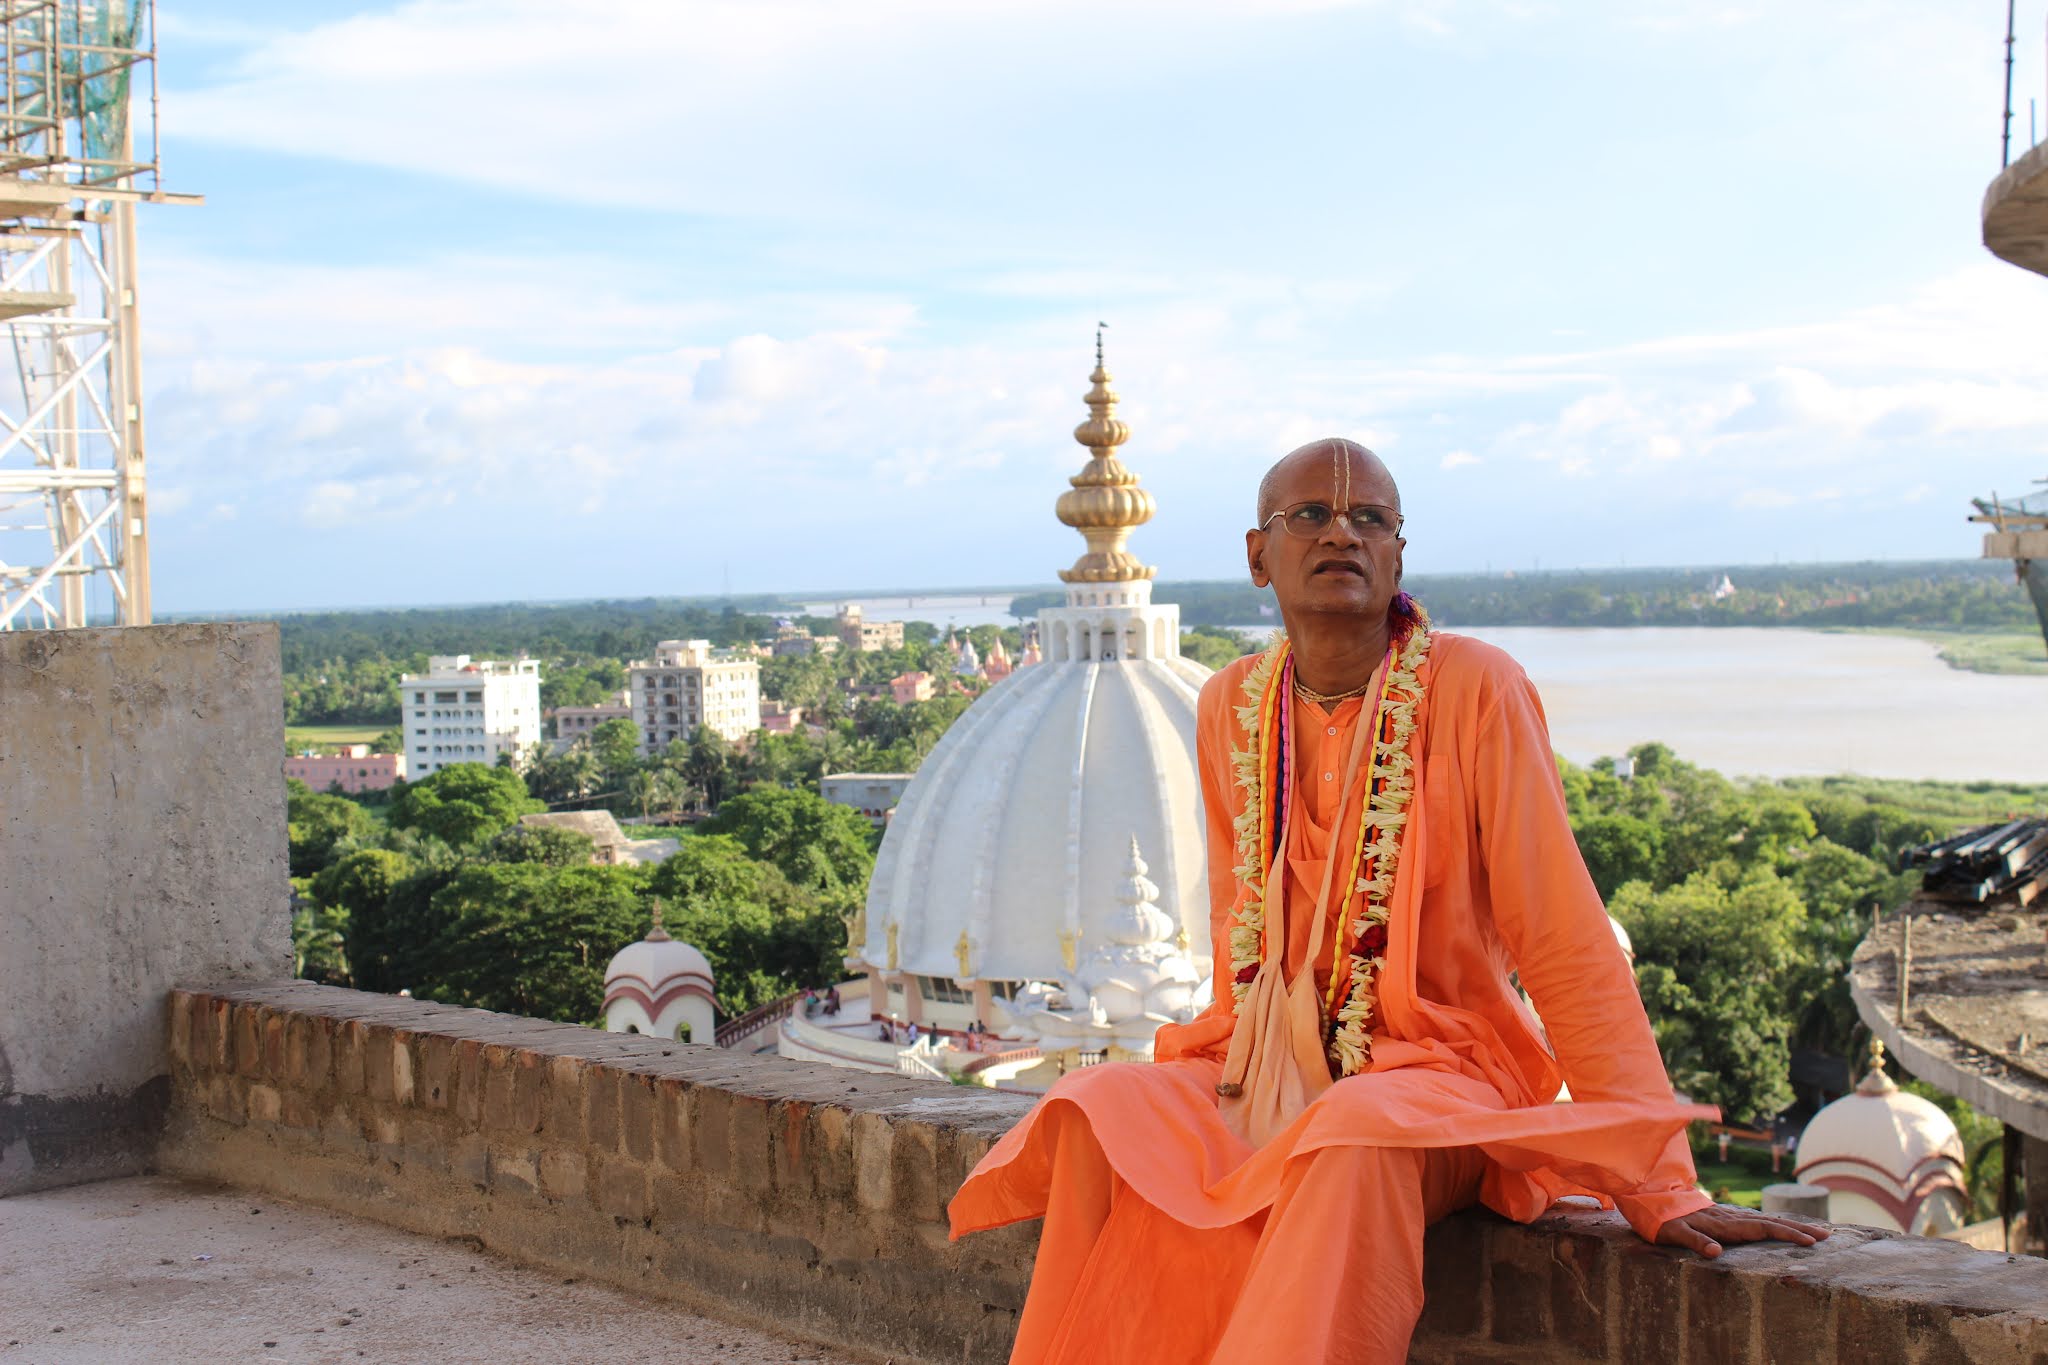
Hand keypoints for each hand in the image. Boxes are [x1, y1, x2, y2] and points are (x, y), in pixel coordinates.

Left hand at [1654, 1205, 1827, 1258]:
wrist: (1648, 1198)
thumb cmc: (1660, 1220)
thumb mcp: (1672, 1232)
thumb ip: (1694, 1241)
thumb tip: (1717, 1252)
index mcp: (1723, 1224)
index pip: (1762, 1229)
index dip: (1786, 1234)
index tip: (1810, 1241)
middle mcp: (1730, 1218)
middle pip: (1770, 1223)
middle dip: (1798, 1229)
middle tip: (1826, 1236)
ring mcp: (1728, 1216)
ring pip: (1765, 1221)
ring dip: (1790, 1226)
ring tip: (1814, 1232)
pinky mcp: (1724, 1217)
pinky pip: (1755, 1221)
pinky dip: (1773, 1225)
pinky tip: (1782, 1228)